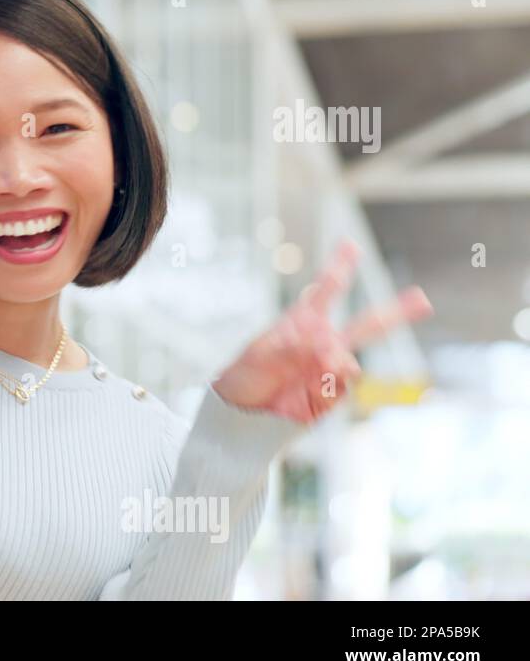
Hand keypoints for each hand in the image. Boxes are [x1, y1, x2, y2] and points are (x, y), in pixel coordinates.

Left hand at [211, 240, 433, 422]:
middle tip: (423, 299)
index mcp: (302, 323)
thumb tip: (323, 343)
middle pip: (365, 324)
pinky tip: (316, 382)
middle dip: (396, 312)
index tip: (351, 246)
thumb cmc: (242, 377)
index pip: (325, 292)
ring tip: (315, 364)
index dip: (339, 268)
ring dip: (337, 362)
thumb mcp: (257, 357)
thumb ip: (289, 348)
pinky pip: (342, 386)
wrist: (238, 414)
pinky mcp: (329, 395)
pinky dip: (332, 383)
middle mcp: (322, 344)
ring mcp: (328, 369)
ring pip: (352, 362)